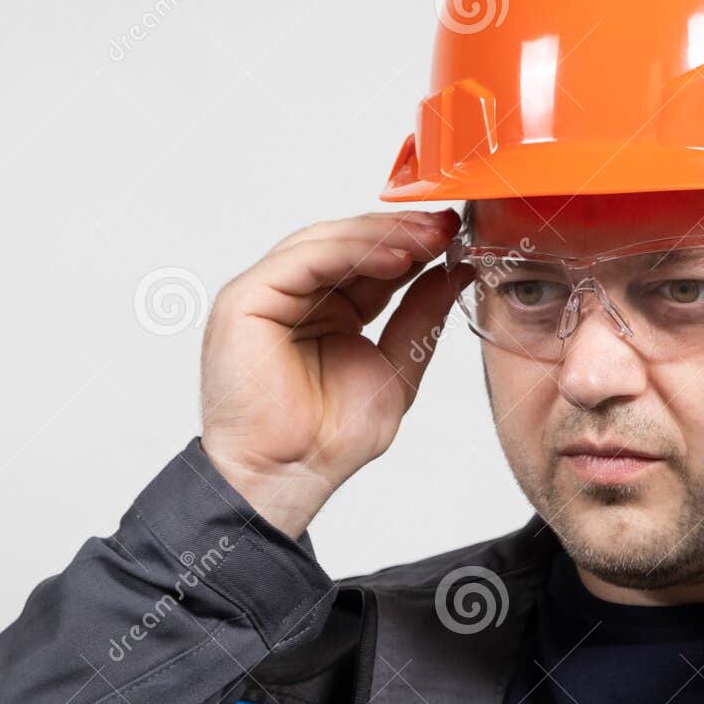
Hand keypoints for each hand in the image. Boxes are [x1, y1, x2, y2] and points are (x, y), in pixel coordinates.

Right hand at [200, 209, 460, 536]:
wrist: (289, 476)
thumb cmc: (328, 441)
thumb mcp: (394, 370)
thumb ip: (418, 320)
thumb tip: (451, 275)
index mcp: (328, 312)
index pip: (370, 263)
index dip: (413, 246)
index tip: (456, 237)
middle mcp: (295, 297)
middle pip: (348, 244)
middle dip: (401, 232)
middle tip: (447, 226)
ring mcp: (266, 294)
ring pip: (326, 243)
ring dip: (382, 236)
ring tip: (429, 237)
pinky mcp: (247, 299)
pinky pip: (303, 259)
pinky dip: (350, 252)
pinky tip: (394, 256)